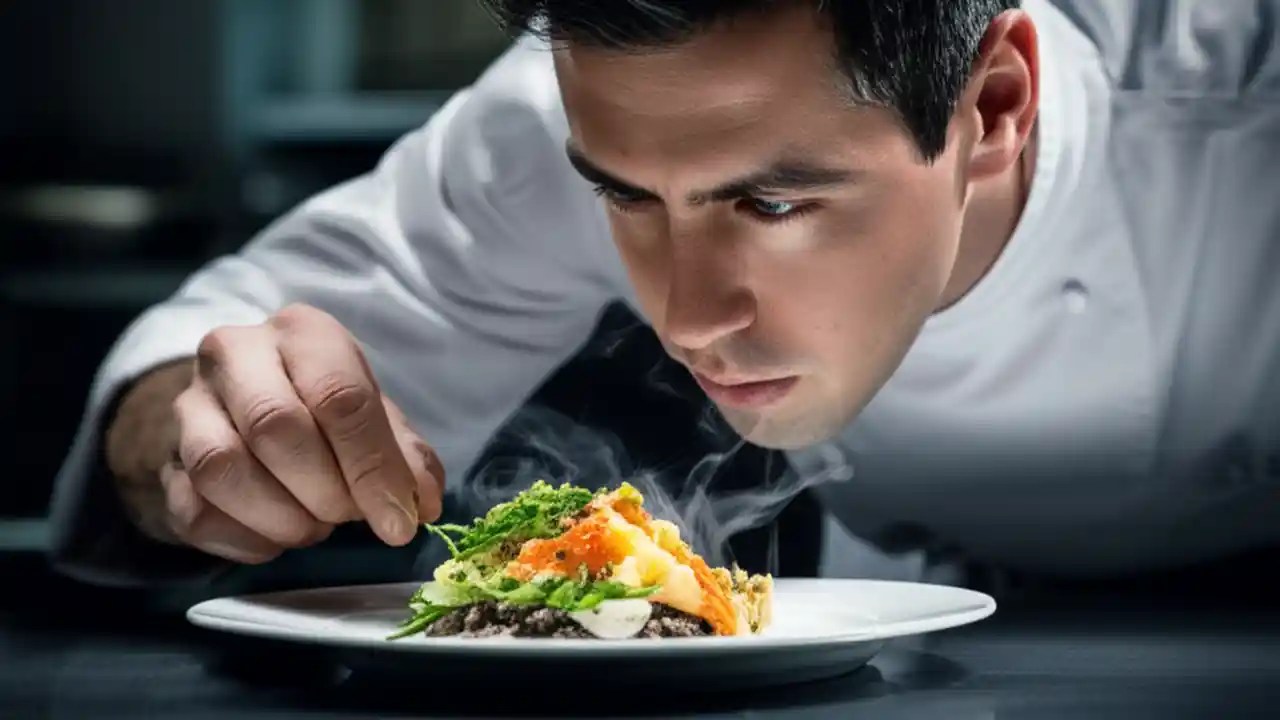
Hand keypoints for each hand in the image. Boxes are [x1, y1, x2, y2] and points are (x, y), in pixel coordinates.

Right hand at [160, 304, 443, 563]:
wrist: (239, 408)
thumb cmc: (321, 408)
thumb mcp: (374, 416)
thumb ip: (405, 457)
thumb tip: (421, 504)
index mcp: (302, 333)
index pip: (339, 395)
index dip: (373, 466)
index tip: (399, 519)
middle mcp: (234, 355)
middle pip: (275, 425)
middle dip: (325, 489)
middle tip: (349, 515)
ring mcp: (189, 406)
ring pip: (221, 467)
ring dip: (282, 516)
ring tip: (314, 525)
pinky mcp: (164, 462)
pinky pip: (195, 512)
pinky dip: (248, 539)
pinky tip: (277, 536)